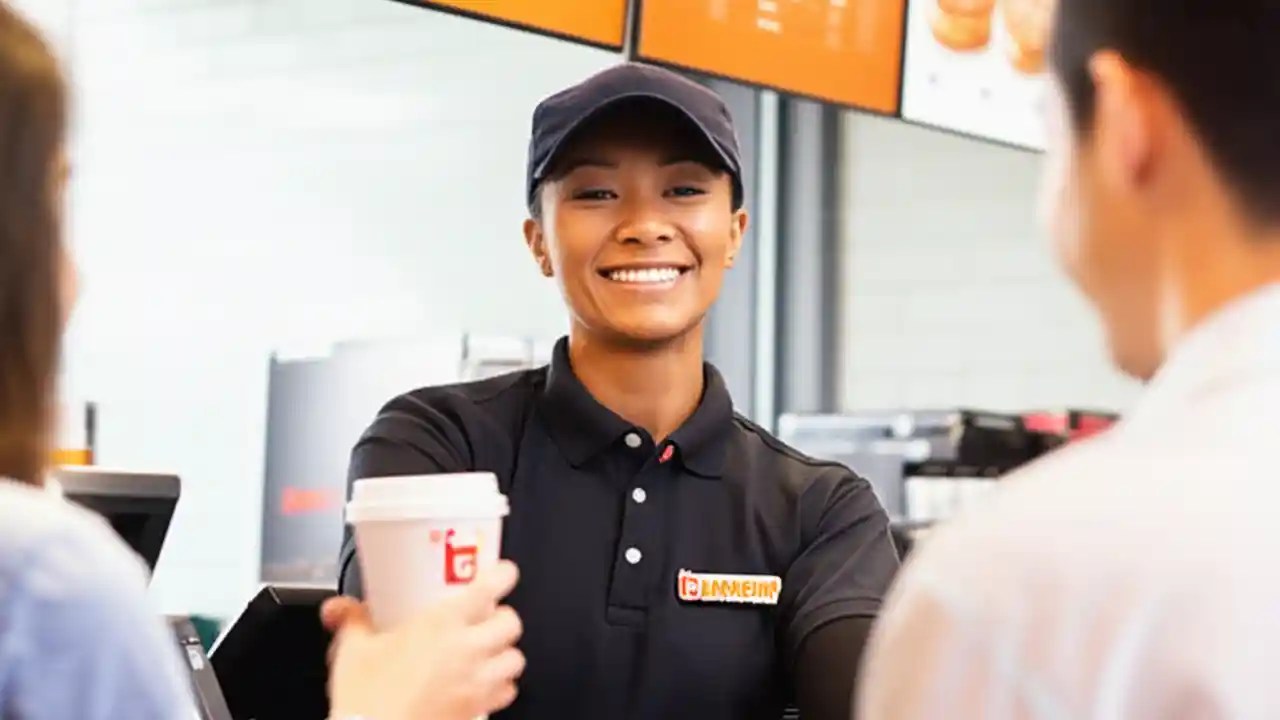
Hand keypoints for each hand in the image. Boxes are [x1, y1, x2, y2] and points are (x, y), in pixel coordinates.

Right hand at [324, 561, 524, 719]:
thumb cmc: (366, 700)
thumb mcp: (354, 651)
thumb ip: (352, 621)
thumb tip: (338, 608)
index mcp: (442, 624)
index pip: (491, 588)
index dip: (502, 575)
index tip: (501, 573)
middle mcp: (467, 650)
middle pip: (511, 623)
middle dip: (503, 618)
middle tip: (488, 618)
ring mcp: (477, 683)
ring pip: (515, 659)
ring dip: (505, 653)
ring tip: (488, 651)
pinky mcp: (478, 710)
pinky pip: (506, 692)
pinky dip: (500, 686)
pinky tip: (482, 685)